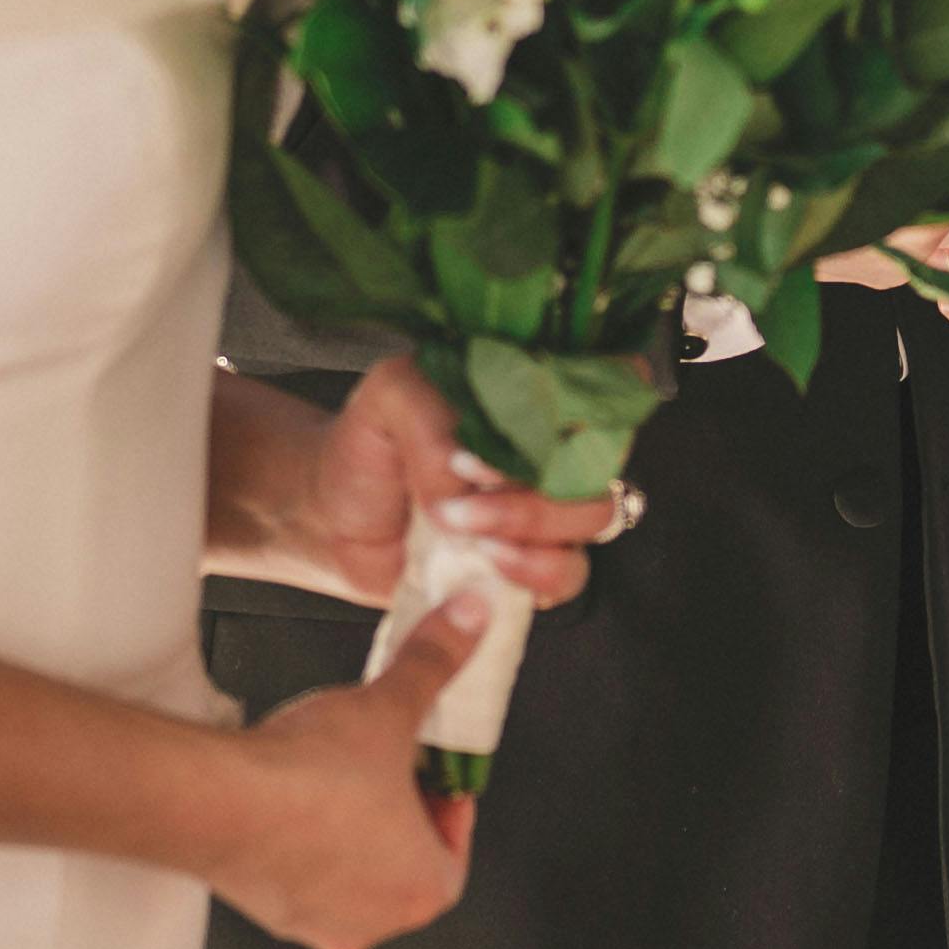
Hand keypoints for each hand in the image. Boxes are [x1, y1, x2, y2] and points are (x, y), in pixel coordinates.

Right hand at [202, 593, 490, 948]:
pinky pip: (301, 873)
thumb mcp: (388, 706)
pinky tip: (294, 793)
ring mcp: (315, 921)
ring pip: (352, 870)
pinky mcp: (268, 909)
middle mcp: (372, 919)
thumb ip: (434, 663)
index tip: (436, 769)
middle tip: (391, 762)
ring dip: (353, 824)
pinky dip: (305, 837)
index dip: (448, 798)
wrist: (215, 801)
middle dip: (400, 808)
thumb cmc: (304, 781)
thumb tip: (465, 623)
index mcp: (422, 888)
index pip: (455, 848)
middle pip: (405, 862)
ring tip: (342, 771)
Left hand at [208, 359, 616, 609]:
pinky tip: (484, 560)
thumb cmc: (367, 446)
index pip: (617, 374)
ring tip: (461, 524)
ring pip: (596, 514)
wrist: (331, 520)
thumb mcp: (390, 396)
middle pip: (605, 454)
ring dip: (532, 521)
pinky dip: (534, 570)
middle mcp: (553, 448)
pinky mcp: (532, 568)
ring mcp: (549, 510)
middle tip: (464, 476)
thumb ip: (435, 415)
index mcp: (534, 389)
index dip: (599, 395)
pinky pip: (571, 574)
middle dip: (540, 471)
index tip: (535, 414)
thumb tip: (469, 475)